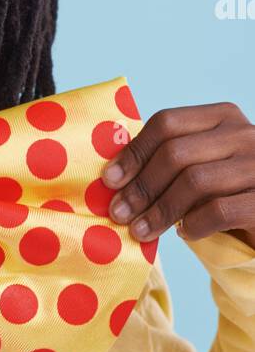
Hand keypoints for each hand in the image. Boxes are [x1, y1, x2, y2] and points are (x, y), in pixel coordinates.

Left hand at [101, 101, 254, 250]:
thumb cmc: (224, 192)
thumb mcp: (200, 165)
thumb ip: (168, 159)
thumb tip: (112, 174)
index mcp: (222, 117)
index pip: (167, 123)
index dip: (134, 152)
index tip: (110, 180)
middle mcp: (245, 135)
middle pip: (175, 153)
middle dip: (140, 186)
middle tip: (119, 212)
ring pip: (195, 181)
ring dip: (159, 210)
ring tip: (140, 230)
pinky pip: (218, 210)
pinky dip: (194, 224)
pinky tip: (183, 234)